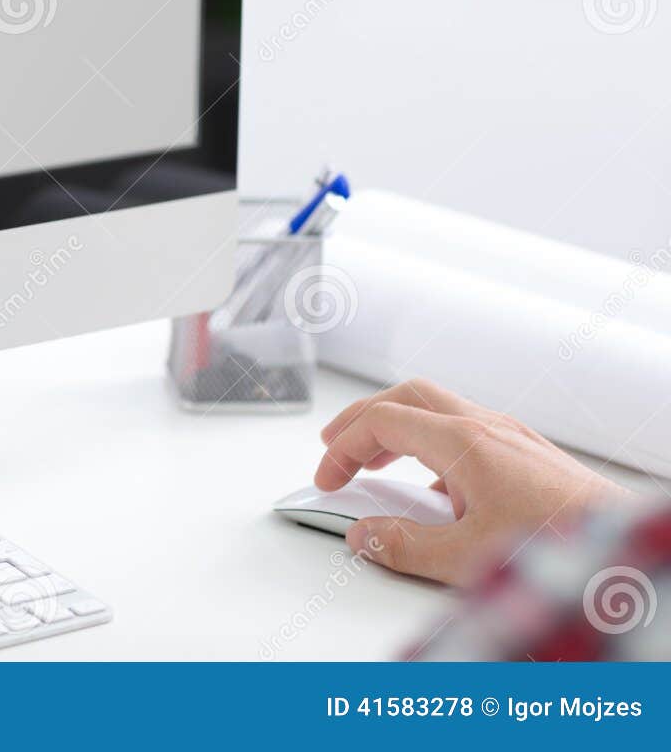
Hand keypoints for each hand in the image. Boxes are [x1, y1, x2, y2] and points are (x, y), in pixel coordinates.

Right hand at [316, 379, 629, 586]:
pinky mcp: (529, 453)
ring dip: (397, 428)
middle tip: (335, 446)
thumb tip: (363, 534)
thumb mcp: (466, 558)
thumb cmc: (560, 547)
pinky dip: (431, 443)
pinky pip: (466, 429)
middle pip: (406, 397)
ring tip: (376, 462)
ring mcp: (511, 436)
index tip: (328, 480)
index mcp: (464, 442)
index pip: (382, 422)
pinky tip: (434, 487)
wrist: (627, 550)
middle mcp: (487, 427)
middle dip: (363, 418)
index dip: (342, 448)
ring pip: (438, 408)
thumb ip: (404, 545)